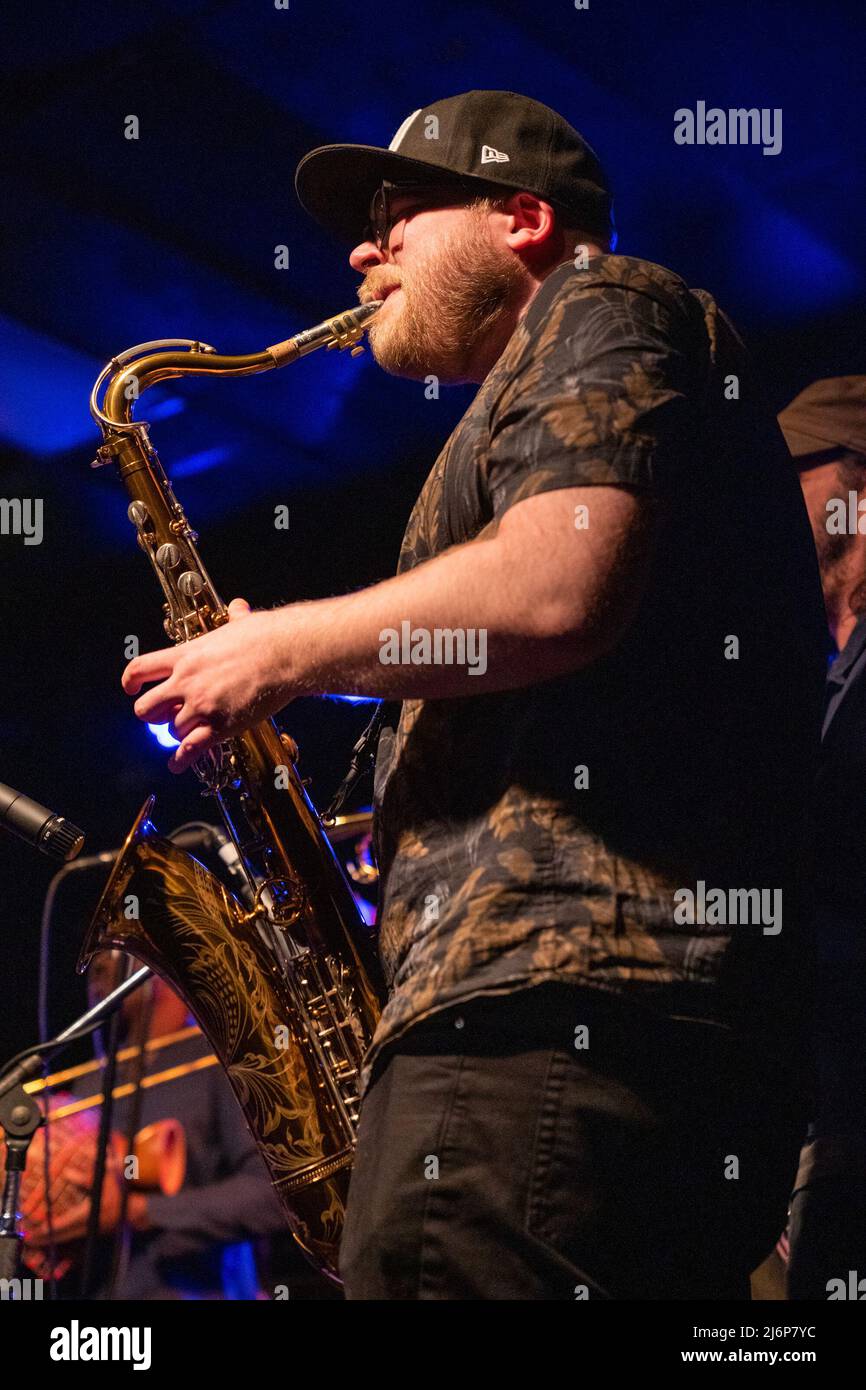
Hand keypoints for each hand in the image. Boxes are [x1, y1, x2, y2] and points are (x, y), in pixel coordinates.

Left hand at [25, 1162, 127, 1245]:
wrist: (137, 1204)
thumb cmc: (120, 1188)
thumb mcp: (105, 1177)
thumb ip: (86, 1177)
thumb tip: (67, 1173)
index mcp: (89, 1213)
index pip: (63, 1224)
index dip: (48, 1228)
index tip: (34, 1231)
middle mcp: (89, 1225)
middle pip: (63, 1235)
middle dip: (46, 1238)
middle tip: (30, 1239)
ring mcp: (93, 1229)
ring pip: (68, 1237)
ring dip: (53, 1239)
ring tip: (37, 1240)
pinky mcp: (95, 1230)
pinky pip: (74, 1236)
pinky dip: (63, 1237)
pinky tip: (55, 1236)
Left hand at [122, 599, 292, 773]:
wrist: (286, 654)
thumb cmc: (267, 637)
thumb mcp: (241, 623)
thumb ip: (234, 618)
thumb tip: (239, 607)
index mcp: (186, 655)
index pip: (141, 669)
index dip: (130, 682)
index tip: (130, 689)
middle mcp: (187, 681)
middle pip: (145, 708)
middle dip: (152, 715)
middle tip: (165, 715)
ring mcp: (202, 705)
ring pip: (171, 731)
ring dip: (179, 734)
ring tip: (192, 731)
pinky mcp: (221, 725)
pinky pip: (190, 749)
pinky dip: (181, 759)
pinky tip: (177, 764)